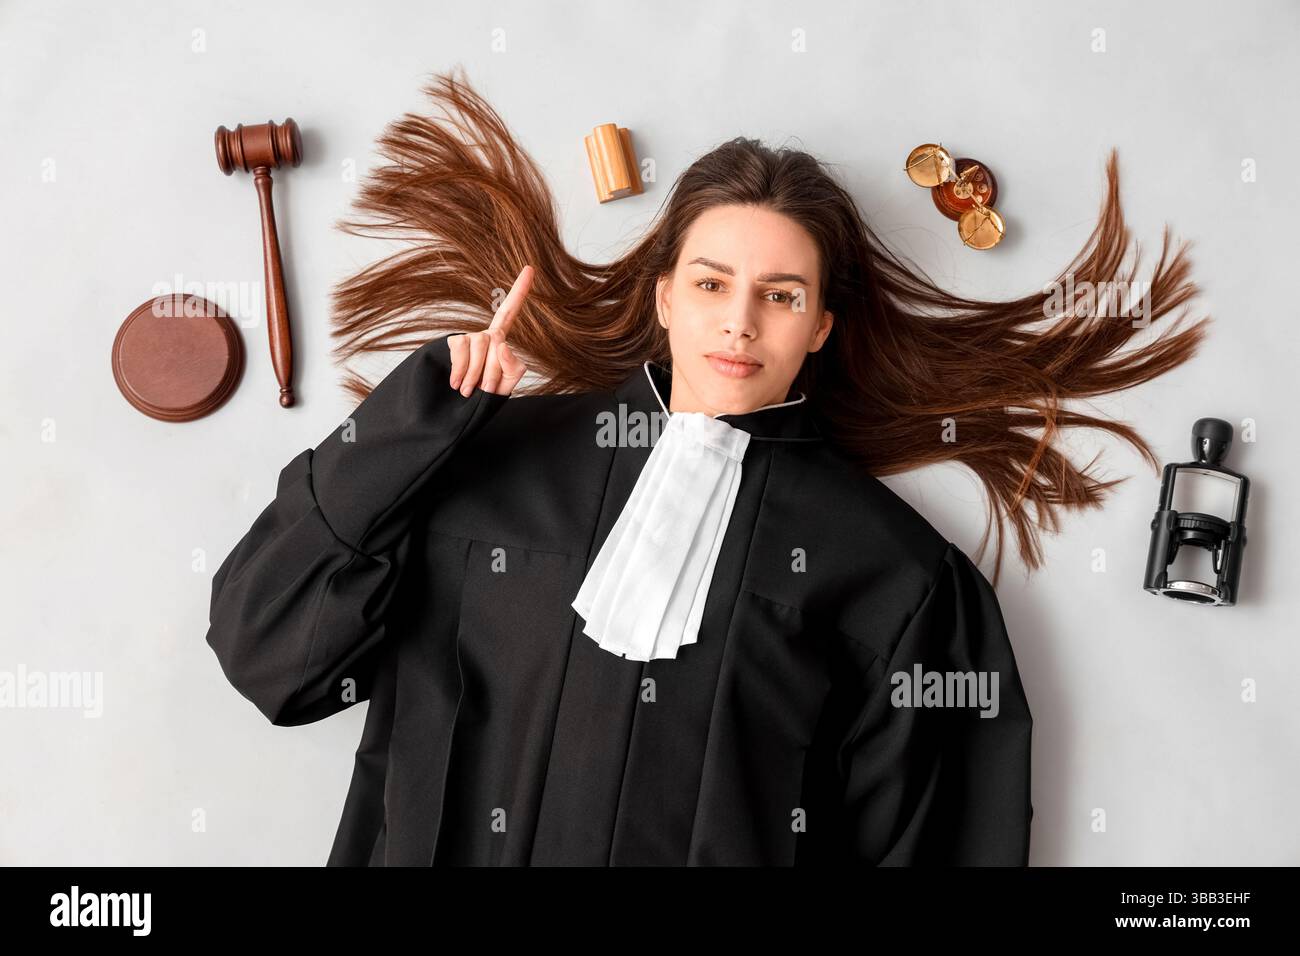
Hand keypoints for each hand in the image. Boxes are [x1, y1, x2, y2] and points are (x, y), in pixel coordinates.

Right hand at [448, 264, 531, 396]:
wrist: (455, 411)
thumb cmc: (483, 398)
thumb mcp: (505, 387)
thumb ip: (512, 368)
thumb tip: (503, 345)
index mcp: (501, 342)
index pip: (510, 312)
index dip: (520, 290)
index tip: (529, 268)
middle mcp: (485, 334)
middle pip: (497, 342)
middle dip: (492, 370)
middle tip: (484, 391)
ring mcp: (468, 337)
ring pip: (480, 345)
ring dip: (476, 372)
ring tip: (469, 391)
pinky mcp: (452, 342)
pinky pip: (461, 349)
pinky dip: (461, 368)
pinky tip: (456, 384)